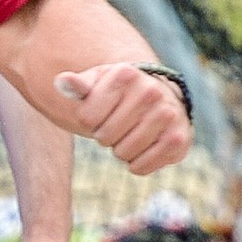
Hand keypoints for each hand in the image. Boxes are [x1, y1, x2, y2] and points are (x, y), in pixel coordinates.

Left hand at [55, 62, 191, 173]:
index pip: (86, 117)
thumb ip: (77, 85)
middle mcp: (150, 91)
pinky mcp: (179, 140)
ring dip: (120, 150)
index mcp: (125, 74)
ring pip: (123, 153)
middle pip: (104, 137)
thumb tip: (62, 81)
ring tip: (130, 134)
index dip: (89, 120)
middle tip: (116, 124)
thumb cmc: (117, 92)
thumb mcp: (96, 83)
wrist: (158, 99)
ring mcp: (167, 115)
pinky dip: (136, 164)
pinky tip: (142, 148)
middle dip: (104, 135)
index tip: (101, 110)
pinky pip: (142, 167)